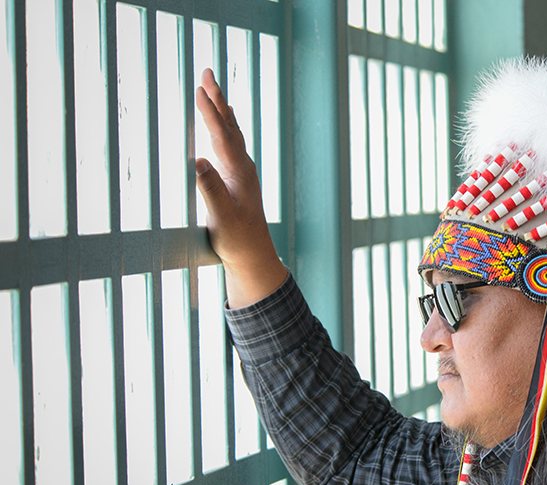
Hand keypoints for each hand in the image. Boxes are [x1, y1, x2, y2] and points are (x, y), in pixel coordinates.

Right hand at [195, 68, 286, 308]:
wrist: (254, 256)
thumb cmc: (237, 239)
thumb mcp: (222, 217)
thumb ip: (211, 189)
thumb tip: (198, 161)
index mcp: (239, 172)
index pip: (222, 134)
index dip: (209, 112)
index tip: (199, 88)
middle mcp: (243, 167)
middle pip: (229, 125)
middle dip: (216, 98)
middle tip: (206, 71)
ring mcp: (242, 172)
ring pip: (231, 131)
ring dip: (220, 108)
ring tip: (214, 89)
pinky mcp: (238, 179)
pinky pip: (231, 143)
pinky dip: (225, 126)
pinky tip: (224, 123)